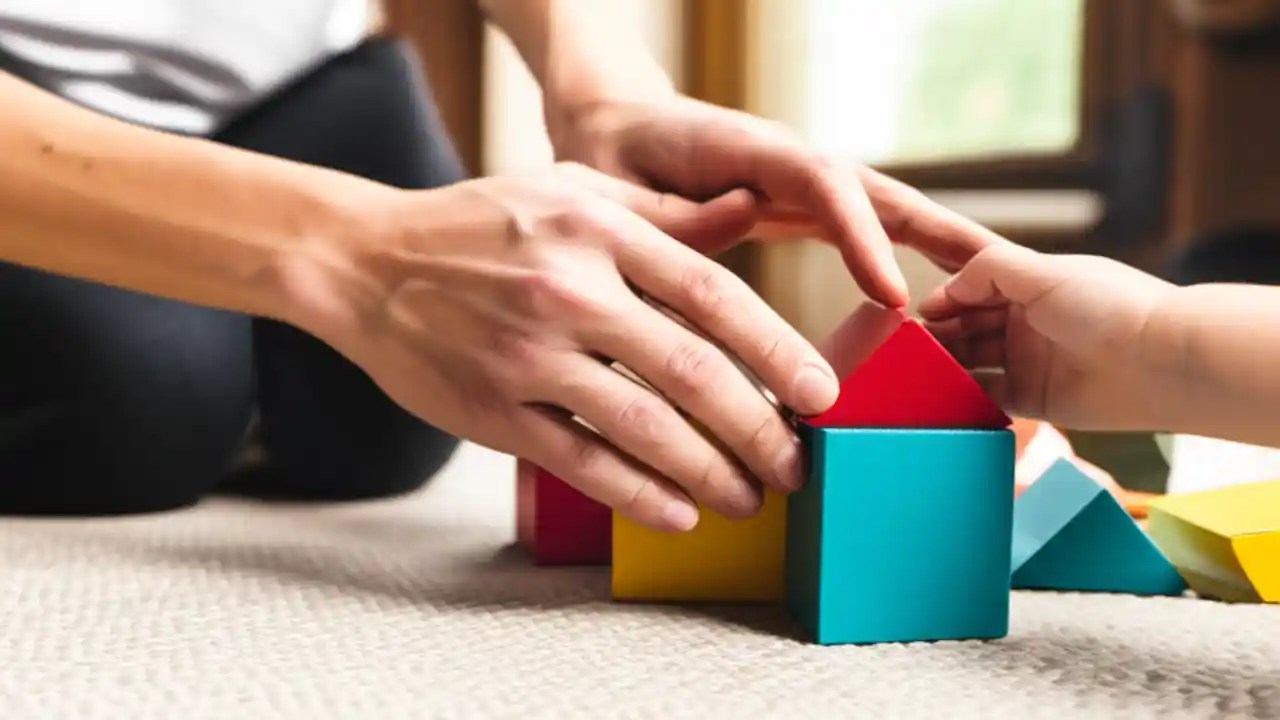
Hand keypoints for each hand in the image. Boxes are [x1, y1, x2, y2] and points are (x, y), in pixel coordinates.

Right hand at [288, 163, 837, 530]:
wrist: (366, 262)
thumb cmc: (480, 226)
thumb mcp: (572, 192)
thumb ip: (663, 213)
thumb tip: (751, 211)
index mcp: (599, 229)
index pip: (713, 295)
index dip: (778, 350)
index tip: (822, 394)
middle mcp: (568, 290)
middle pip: (692, 370)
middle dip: (760, 429)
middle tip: (797, 465)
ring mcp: (527, 354)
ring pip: (644, 427)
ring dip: (710, 473)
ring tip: (748, 498)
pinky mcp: (493, 410)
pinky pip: (582, 461)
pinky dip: (638, 495)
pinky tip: (679, 513)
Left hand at [551, 94, 1014, 305]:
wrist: (611, 126)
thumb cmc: (610, 155)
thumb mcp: (621, 186)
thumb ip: (675, 209)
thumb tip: (746, 215)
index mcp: (749, 149)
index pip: (822, 183)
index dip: (860, 236)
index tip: (892, 294)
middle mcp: (788, 162)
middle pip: (876, 192)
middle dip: (938, 233)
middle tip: (996, 278)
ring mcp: (799, 182)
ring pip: (881, 210)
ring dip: (938, 243)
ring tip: (997, 287)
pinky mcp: (799, 204)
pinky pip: (862, 228)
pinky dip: (903, 255)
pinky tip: (933, 296)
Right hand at [917, 243, 1176, 429]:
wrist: (1159, 362)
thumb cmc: (1110, 307)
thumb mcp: (1042, 270)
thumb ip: (988, 269)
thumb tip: (946, 290)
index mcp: (1031, 285)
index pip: (974, 287)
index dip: (945, 298)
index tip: (917, 313)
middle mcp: (1028, 322)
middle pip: (968, 325)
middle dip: (939, 333)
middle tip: (907, 347)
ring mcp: (1029, 361)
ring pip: (972, 362)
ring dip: (945, 364)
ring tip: (915, 372)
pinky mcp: (1033, 399)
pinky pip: (987, 398)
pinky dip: (963, 397)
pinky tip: (939, 396)